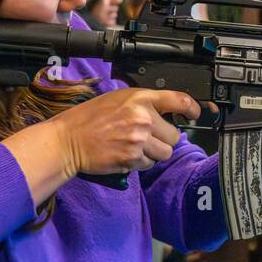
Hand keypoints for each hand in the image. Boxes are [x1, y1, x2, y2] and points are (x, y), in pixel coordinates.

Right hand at [50, 88, 202, 176]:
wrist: (67, 141)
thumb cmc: (88, 119)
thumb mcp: (117, 99)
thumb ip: (143, 104)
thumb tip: (166, 112)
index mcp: (140, 98)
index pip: (179, 100)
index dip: (192, 108)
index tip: (195, 113)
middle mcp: (142, 117)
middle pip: (175, 135)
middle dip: (163, 139)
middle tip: (145, 137)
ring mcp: (138, 139)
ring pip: (165, 152)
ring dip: (154, 153)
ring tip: (134, 146)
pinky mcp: (132, 158)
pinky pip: (150, 164)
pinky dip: (140, 162)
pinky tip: (125, 154)